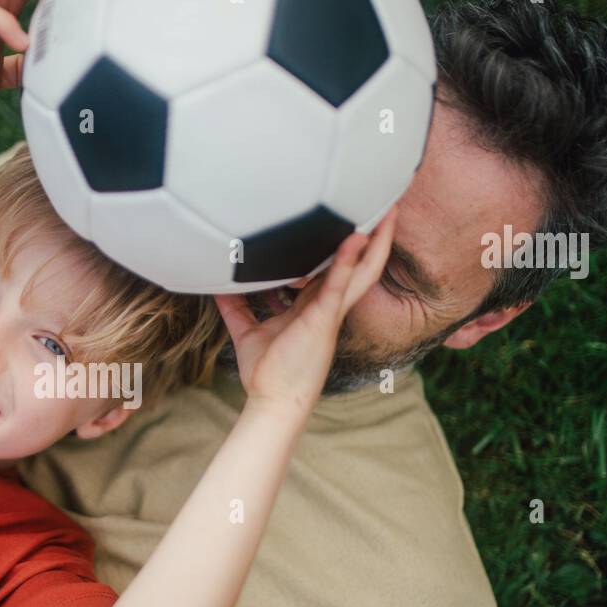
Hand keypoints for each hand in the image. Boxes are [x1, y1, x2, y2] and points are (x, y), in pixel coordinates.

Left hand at [214, 207, 396, 422]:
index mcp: (312, 306)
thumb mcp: (247, 331)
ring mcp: (329, 311)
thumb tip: (218, 285)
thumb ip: (235, 307)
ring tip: (389, 210)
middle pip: (359, 265)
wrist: (272, 401)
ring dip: (377, 242)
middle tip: (384, 205)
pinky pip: (339, 285)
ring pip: (363, 271)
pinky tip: (355, 238)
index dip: (344, 246)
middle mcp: (327, 305)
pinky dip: (347, 261)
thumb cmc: (267, 372)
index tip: (346, 219)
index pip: (333, 269)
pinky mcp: (323, 319)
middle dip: (374, 237)